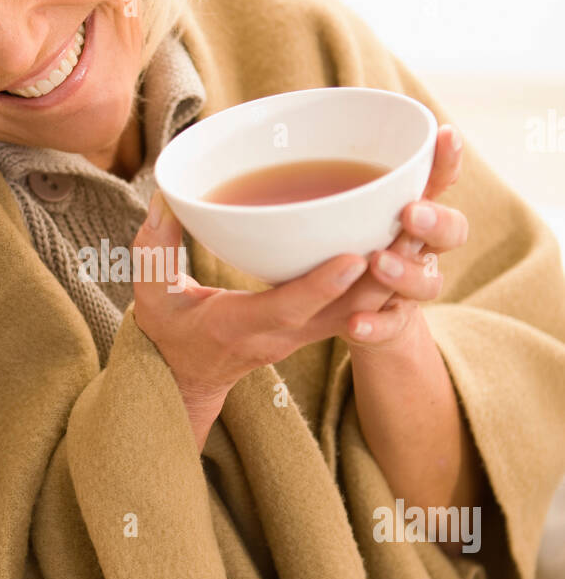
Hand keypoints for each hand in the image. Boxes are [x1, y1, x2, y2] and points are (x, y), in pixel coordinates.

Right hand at [131, 123, 467, 447]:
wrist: (190, 379)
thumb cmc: (170, 334)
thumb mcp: (150, 298)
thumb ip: (154, 252)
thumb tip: (166, 199)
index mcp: (242, 328)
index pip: (287, 309)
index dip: (321, 285)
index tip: (352, 257)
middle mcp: (286, 333)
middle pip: (346, 308)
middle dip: (384, 272)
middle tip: (415, 227)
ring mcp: (309, 331)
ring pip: (365, 304)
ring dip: (399, 268)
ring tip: (428, 219)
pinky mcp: (321, 322)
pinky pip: (364, 301)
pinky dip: (392, 271)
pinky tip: (413, 231)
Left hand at [335, 123, 467, 350]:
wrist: (337, 316)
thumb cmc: (331, 246)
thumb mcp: (324, 209)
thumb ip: (315, 181)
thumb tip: (277, 126)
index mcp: (408, 211)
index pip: (437, 180)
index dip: (447, 159)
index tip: (445, 133)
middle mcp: (418, 247)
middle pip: (452, 231)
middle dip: (436, 220)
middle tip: (409, 213)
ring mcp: (408, 288)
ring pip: (430, 282)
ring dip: (407, 273)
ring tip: (378, 262)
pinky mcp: (390, 324)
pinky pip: (392, 328)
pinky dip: (376, 325)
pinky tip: (355, 323)